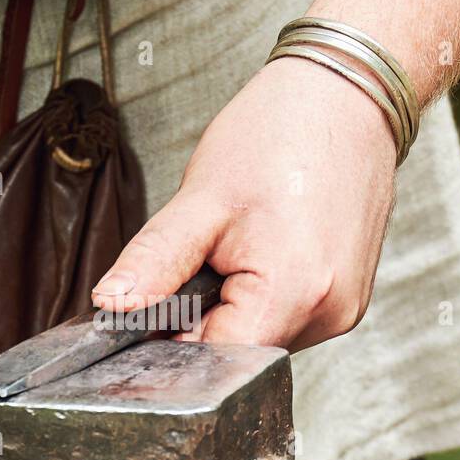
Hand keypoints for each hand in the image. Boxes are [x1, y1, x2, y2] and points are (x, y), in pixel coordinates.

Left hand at [91, 56, 397, 351]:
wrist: (347, 97)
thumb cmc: (280, 134)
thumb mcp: (201, 199)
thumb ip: (154, 262)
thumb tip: (112, 306)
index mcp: (293, 293)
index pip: (213, 361)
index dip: (173, 342)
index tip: (156, 306)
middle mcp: (328, 315)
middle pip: (238, 352)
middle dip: (203, 319)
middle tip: (202, 258)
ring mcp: (343, 311)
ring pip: (261, 337)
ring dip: (234, 306)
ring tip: (240, 245)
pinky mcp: (348, 301)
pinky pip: (287, 318)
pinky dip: (262, 296)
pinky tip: (264, 249)